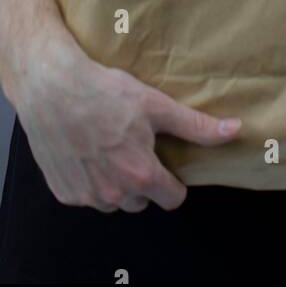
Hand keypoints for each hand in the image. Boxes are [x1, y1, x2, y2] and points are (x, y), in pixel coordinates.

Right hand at [11, 33, 241, 213]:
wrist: (51, 86)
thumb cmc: (104, 92)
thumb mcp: (156, 104)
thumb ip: (196, 126)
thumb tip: (234, 130)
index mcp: (140, 175)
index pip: (173, 198)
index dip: (173, 179)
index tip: (163, 158)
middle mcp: (113, 194)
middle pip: (142, 199)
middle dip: (142, 177)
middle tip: (132, 144)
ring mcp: (86, 196)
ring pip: (113, 200)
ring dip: (115, 181)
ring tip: (108, 145)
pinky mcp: (63, 193)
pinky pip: (87, 195)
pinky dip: (89, 179)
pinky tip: (86, 150)